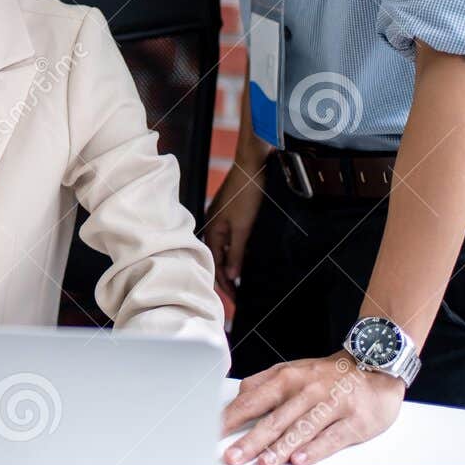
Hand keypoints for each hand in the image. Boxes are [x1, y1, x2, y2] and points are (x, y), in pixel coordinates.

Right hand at [203, 153, 264, 297]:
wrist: (251, 165)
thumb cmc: (246, 193)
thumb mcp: (243, 227)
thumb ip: (236, 251)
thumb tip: (233, 273)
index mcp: (213, 230)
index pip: (216, 264)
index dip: (225, 283)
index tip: (236, 299)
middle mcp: (213, 225)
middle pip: (217, 258)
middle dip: (226, 277)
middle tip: (239, 294)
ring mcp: (221, 219)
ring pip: (223, 249)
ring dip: (231, 264)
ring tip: (241, 280)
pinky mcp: (230, 213)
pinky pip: (229, 239)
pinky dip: (235, 251)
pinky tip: (244, 256)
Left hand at [221, 352, 404, 464]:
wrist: (375, 364)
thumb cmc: (328, 374)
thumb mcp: (292, 370)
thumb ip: (263, 384)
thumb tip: (237, 399)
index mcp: (287, 378)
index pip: (253, 400)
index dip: (233, 418)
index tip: (214, 432)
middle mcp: (307, 391)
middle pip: (275, 419)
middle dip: (251, 440)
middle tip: (232, 456)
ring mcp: (332, 405)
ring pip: (302, 429)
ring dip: (281, 447)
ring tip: (263, 462)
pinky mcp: (354, 421)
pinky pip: (332, 437)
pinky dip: (315, 449)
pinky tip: (300, 460)